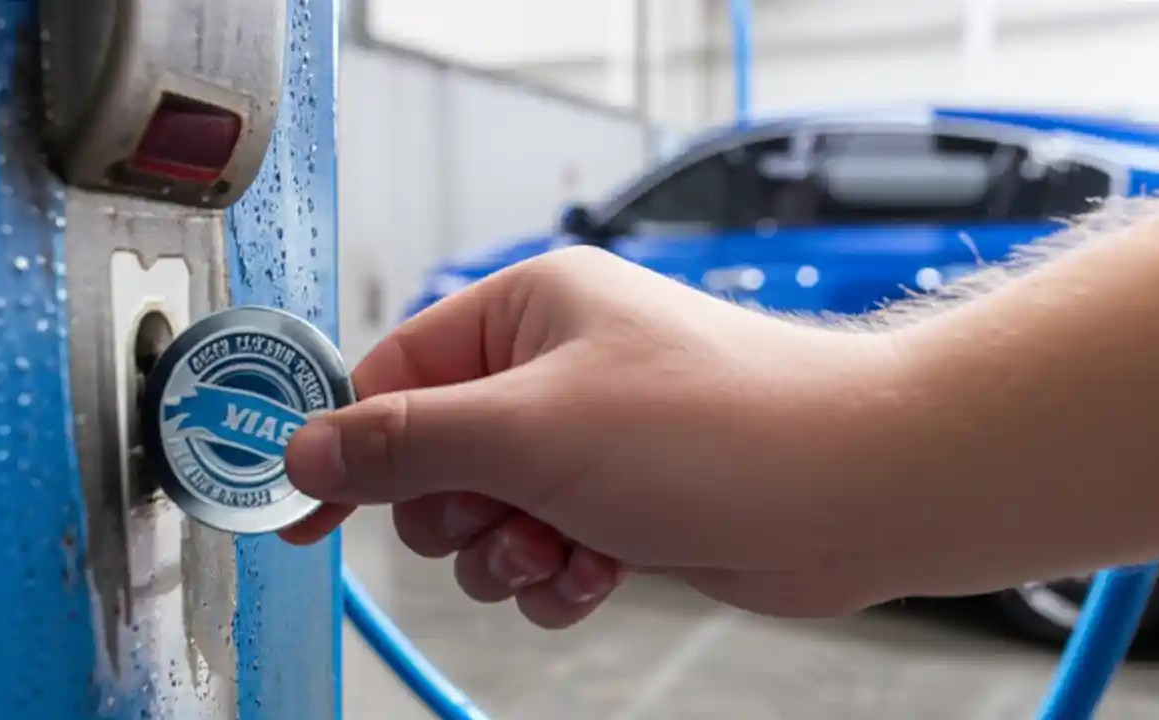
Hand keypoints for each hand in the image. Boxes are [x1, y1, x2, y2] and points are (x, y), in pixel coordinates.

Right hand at [280, 246, 904, 627]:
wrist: (852, 488)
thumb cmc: (711, 427)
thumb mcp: (529, 429)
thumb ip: (406, 442)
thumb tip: (306, 450)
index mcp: (524, 311)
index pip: (393, 373)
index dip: (348, 445)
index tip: (307, 512)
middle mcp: (554, 368)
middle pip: (433, 457)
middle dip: (454, 512)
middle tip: (498, 519)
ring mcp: (589, 439)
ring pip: (486, 516)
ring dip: (507, 554)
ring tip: (558, 552)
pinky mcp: (622, 501)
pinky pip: (542, 550)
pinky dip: (556, 576)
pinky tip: (596, 575)